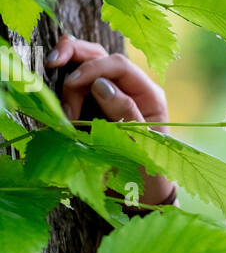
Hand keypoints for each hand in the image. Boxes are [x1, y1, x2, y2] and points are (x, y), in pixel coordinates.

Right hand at [46, 33, 175, 204]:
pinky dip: (63, 93)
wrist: (142, 196)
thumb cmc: (148, 173)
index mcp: (147, 94)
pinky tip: (62, 113)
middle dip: (74, 56)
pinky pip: (76, 89)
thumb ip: (124, 113)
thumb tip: (100, 84)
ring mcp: (110, 96)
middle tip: (52, 63)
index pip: (119, 65)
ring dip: (67, 81)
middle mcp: (129, 89)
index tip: (72, 83)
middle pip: (99, 56)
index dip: (93, 67)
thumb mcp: (141, 146)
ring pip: (84, 68)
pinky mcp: (93, 106)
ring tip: (66, 114)